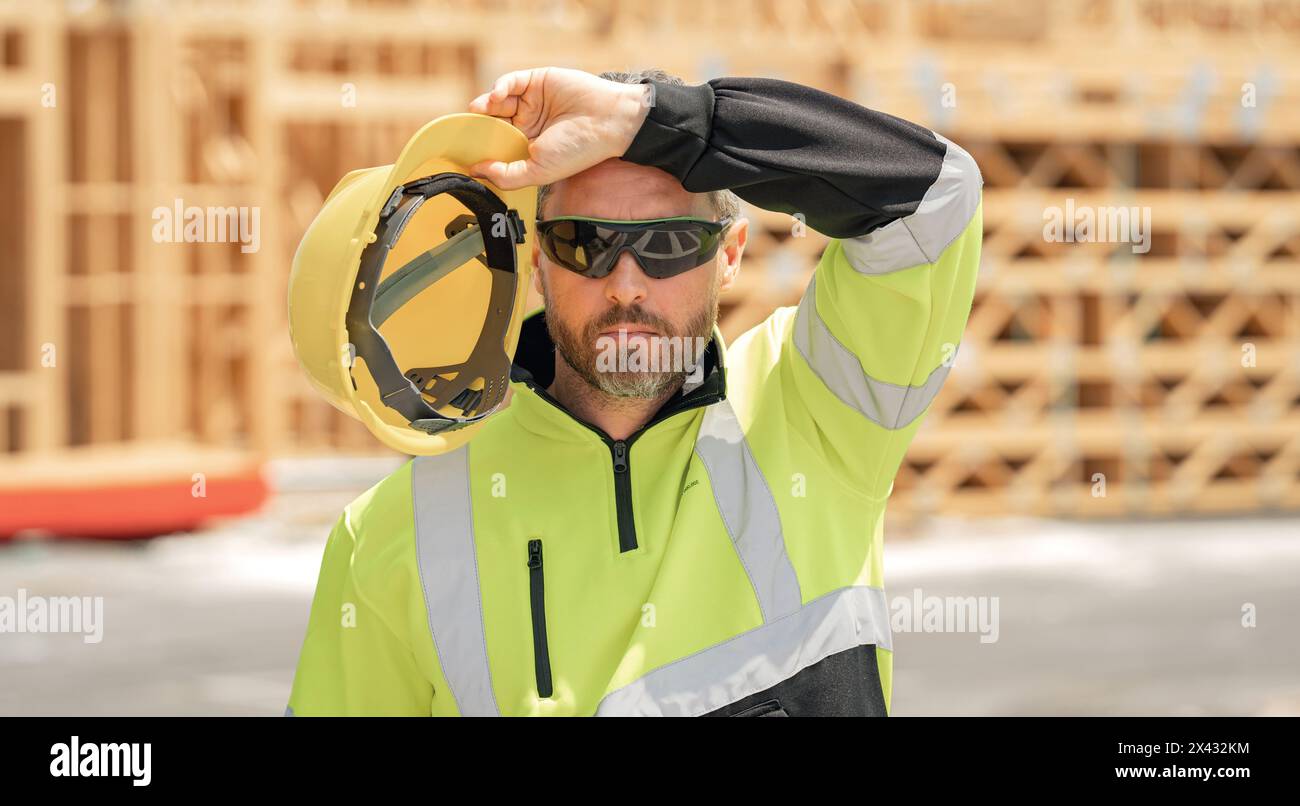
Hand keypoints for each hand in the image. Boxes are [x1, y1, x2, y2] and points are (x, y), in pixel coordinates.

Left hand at [467, 67, 651, 189]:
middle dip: (479, 125)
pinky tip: (497, 96)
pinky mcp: (538, 80)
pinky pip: (511, 81)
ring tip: (480, 109)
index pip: (497, 146)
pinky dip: (500, 87)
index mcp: (530, 147)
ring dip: (485, 104)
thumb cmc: (578, 150)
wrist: (607, 121)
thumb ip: (506, 175)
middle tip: (467, 129)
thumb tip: (476, 172)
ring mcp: (533, 101)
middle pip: (494, 122)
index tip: (464, 152)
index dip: (481, 148)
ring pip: (499, 101)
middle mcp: (530, 124)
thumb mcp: (538, 171)